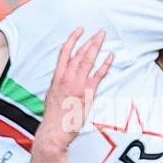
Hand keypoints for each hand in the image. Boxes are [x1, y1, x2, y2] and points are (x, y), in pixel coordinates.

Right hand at [38, 29, 113, 150]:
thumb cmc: (53, 117)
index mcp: (57, 77)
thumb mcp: (52, 96)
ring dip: (96, 47)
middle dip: (89, 41)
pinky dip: (105, 65)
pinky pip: (98, 75)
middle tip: (99, 32)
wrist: (54, 131)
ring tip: (103, 37)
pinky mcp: (87, 93)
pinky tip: (110, 56)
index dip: (72, 39)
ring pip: (87, 60)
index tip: (79, 31)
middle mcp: (67, 78)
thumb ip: (59, 85)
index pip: (65, 53)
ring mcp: (77, 84)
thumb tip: (63, 79)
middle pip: (79, 54)